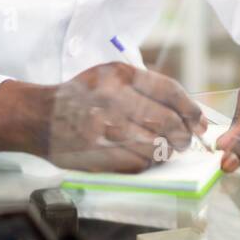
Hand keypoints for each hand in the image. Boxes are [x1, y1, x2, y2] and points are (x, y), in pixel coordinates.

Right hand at [0, 63, 206, 172]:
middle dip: (183, 135)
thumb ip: (145, 87)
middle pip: (168, 122)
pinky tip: (143, 157)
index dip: (191, 110)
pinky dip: (147, 162)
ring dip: (166, 151)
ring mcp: (105, 129)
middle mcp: (113, 100)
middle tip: (185, 140)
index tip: (199, 121)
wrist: (39, 117)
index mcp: (120, 76)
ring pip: (156, 146)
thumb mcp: (110, 75)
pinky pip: (138, 163)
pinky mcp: (98, 154)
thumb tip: (187, 111)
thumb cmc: (82, 96)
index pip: (170, 92)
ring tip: (165, 149)